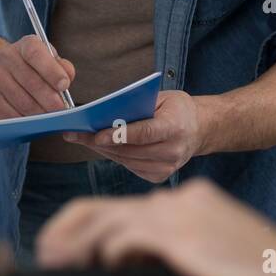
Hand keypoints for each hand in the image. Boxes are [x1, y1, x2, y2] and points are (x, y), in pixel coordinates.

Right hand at [0, 36, 74, 119]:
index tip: (64, 85)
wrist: (0, 73)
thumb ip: (62, 67)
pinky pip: (12, 116)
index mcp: (25, 45)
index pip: (36, 54)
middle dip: (51, 100)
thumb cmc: (32, 68)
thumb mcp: (49, 60)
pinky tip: (35, 121)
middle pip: (32, 83)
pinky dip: (27, 122)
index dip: (52, 71)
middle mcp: (6, 58)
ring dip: (41, 113)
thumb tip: (67, 77)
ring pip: (23, 103)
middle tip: (62, 109)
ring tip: (51, 117)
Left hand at [36, 178, 275, 275]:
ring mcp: (180, 213)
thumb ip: (171, 245)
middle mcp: (180, 199)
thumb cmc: (257, 271)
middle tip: (47, 253)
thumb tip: (123, 260)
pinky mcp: (180, 233)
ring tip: (57, 261)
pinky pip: (127, 237)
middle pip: (106, 207)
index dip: (85, 224)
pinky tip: (103, 264)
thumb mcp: (207, 249)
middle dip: (69, 230)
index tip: (62, 244)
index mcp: (187, 201)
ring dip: (78, 242)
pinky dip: (109, 251)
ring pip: (110, 221)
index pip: (124, 206)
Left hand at [62, 90, 203, 182]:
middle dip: (100, 142)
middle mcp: (173, 151)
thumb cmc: (176, 109)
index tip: (96, 134)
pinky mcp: (160, 176)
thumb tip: (105, 114)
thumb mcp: (161, 98)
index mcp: (175, 127)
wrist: (199, 129)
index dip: (119, 134)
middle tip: (75, 134)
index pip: (144, 133)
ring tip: (82, 139)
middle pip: (130, 149)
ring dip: (103, 150)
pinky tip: (103, 147)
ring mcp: (167, 167)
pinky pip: (130, 167)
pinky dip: (115, 156)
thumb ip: (137, 106)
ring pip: (126, 160)